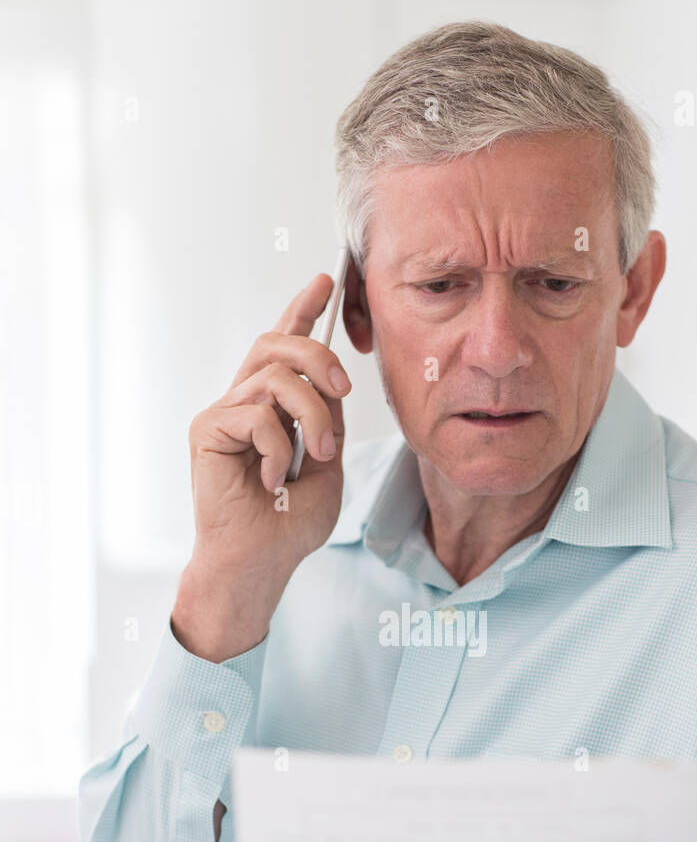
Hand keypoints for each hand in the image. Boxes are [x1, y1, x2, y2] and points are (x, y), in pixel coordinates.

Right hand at [172, 272, 352, 660]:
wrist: (261, 561)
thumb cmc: (291, 522)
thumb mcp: (328, 462)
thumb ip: (329, 416)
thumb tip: (329, 377)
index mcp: (273, 406)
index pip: (284, 346)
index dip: (302, 309)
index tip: (324, 280)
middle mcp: (243, 401)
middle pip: (277, 344)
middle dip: (320, 357)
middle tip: (343, 389)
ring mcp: (223, 413)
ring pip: (275, 379)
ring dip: (312, 415)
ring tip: (317, 454)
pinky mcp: (207, 430)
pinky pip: (256, 416)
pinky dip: (278, 450)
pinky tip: (273, 482)